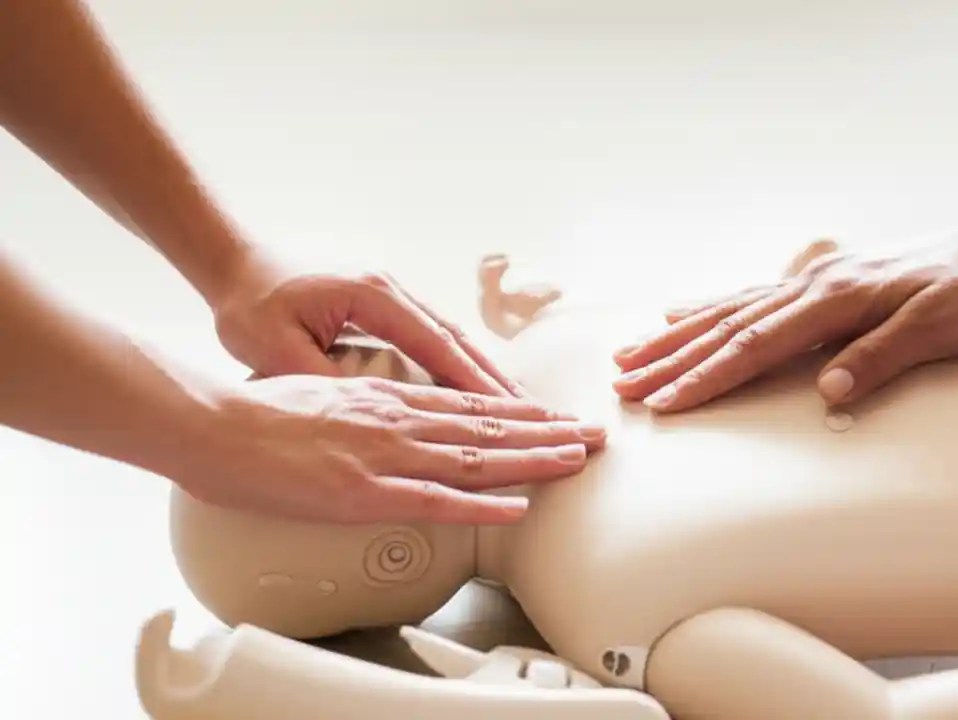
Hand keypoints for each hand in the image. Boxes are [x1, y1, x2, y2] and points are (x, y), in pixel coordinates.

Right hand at [179, 374, 605, 524]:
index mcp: (384, 397)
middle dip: (546, 431)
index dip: (517, 412)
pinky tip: (517, 507)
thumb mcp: (317, 393)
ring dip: (532, 459)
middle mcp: (396, 420)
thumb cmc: (252, 411)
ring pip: (475, 457)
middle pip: (487, 426)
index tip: (553, 415)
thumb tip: (375, 418)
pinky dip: (482, 504)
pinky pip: (435, 500)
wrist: (209, 422)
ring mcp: (383, 455)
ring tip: (576, 459)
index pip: (467, 404)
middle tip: (591, 435)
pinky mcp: (363, 491)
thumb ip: (357, 406)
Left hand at [212, 249, 522, 396]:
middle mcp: (392, 289)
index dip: (475, 385)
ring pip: (450, 336)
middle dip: (499, 381)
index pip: (437, 347)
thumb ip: (323, 377)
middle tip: (540, 413)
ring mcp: (390, 292)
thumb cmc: (246, 300)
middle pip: (459, 339)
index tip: (512, 416)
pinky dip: (458, 363)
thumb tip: (368, 410)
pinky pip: (432, 335)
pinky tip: (476, 388)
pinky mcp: (381, 301)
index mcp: (373, 296)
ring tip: (523, 407)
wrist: (227, 254)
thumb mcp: (274, 347)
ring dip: (484, 373)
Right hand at [612, 228, 957, 412]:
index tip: (665, 402)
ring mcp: (811, 279)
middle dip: (671, 359)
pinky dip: (708, 308)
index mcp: (836, 301)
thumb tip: (829, 391)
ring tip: (630, 354)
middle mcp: (812, 286)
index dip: (707, 378)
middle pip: (727, 327)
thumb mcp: (943, 330)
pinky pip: (748, 295)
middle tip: (624, 385)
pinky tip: (681, 314)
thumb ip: (883, 357)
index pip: (757, 347)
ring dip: (677, 335)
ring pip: (728, 310)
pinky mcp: (817, 280)